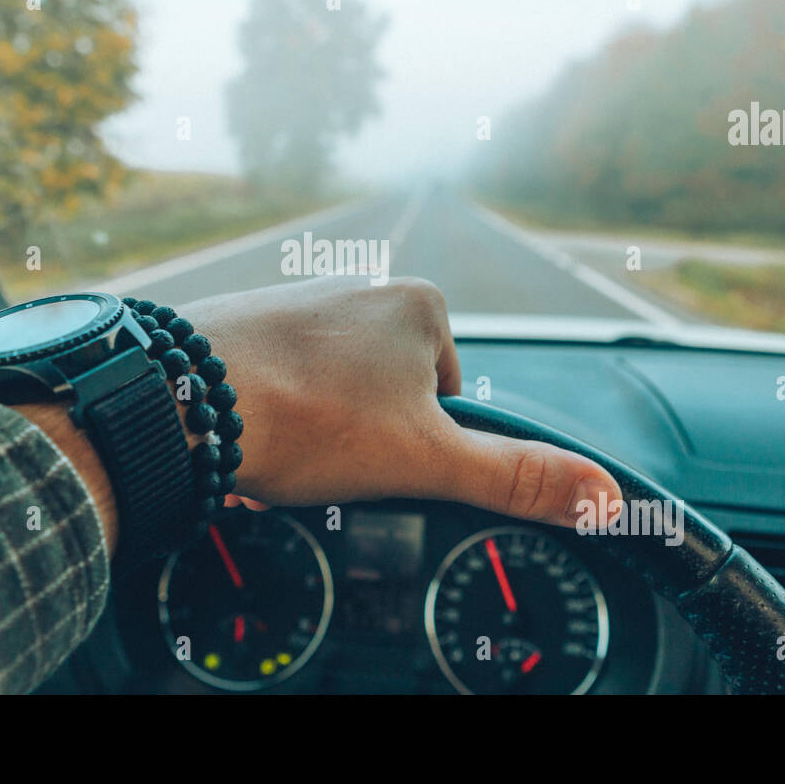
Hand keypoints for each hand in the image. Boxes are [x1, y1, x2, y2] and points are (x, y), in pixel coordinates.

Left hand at [183, 276, 621, 526]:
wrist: (180, 398)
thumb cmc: (307, 417)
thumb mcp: (426, 460)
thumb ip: (514, 477)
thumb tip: (604, 495)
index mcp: (416, 304)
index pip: (447, 390)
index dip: (419, 440)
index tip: (380, 455)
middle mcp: (357, 288)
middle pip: (387, 389)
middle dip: (364, 432)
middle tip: (330, 456)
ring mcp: (294, 299)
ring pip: (330, 386)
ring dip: (315, 423)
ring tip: (287, 446)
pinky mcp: (241, 320)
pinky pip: (277, 377)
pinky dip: (271, 410)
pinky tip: (251, 431)